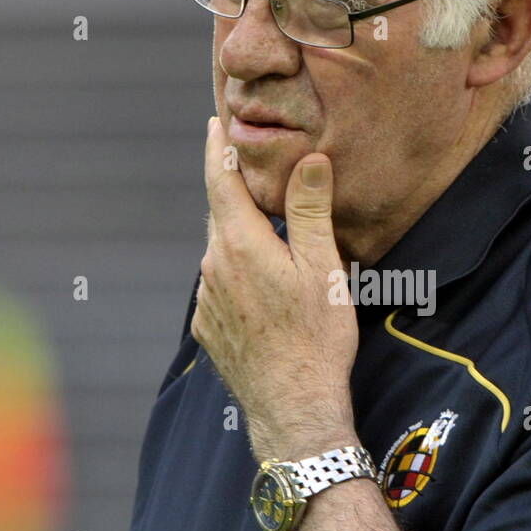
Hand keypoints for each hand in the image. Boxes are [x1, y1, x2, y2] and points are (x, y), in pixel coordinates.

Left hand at [191, 116, 359, 460]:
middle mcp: (214, 267)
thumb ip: (310, 210)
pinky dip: (239, 275)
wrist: (293, 408)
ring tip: (269, 234)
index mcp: (240, 245)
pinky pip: (221, 287)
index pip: (219, 182)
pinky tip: (266, 289)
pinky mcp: (209, 328)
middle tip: (250, 168)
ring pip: (222, 253)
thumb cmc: (316, 339)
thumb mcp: (322, 268)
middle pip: (221, 215)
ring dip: (241, 238)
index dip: (216, 149)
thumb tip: (309, 159)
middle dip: (233, 191)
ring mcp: (208, 301)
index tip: (214, 122)